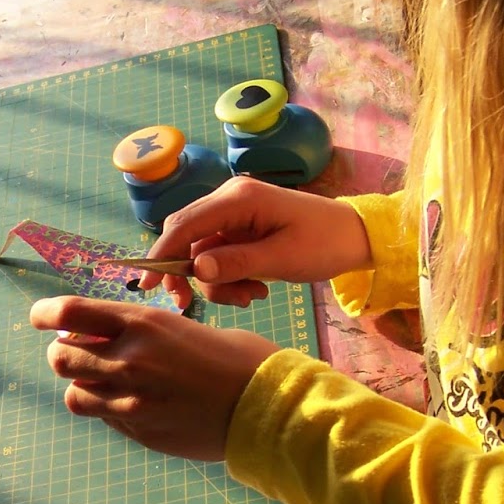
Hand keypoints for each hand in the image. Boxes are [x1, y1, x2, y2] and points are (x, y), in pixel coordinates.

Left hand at [30, 295, 279, 459]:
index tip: (39, 317)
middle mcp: (128, 360)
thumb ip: (142, 333)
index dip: (45, 313)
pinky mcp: (138, 431)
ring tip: (103, 382)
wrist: (267, 408)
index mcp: (142, 323)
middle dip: (64, 353)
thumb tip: (108, 337)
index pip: (69, 312)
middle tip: (78, 352)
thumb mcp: (184, 328)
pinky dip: (107, 409)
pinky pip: (104, 418)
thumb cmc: (237, 360)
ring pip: (74, 394)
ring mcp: (130, 400)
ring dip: (82, 385)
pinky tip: (133, 404)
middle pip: (61, 357)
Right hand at [136, 177, 371, 308]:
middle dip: (188, 273)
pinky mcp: (240, 230)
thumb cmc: (325, 243)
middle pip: (185, 236)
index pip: (185, 224)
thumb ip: (237, 263)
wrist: (355, 237)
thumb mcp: (283, 259)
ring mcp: (234, 215)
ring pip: (201, 252)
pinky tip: (254, 290)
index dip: (162, 253)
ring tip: (250, 298)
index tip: (148, 285)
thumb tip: (196, 268)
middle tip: (191, 305)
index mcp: (239, 198)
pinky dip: (228, 278)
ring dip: (216, 282)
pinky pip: (218, 256)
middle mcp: (230, 200)